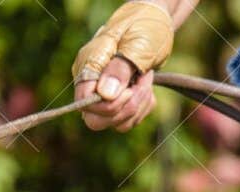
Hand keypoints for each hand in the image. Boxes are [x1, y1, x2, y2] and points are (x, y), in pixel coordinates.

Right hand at [72, 0, 172, 130]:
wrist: (155, 20)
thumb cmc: (145, 25)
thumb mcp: (136, 43)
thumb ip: (119, 69)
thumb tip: (105, 95)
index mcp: (88, 68)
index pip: (85, 103)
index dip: (109, 105)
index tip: (131, 88)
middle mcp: (92, 85)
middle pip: (96, 121)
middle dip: (125, 109)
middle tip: (141, 85)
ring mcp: (104, 96)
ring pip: (115, 123)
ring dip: (138, 106)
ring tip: (146, 80)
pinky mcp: (118, 102)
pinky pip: (127, 121)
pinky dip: (142, 107)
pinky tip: (145, 87)